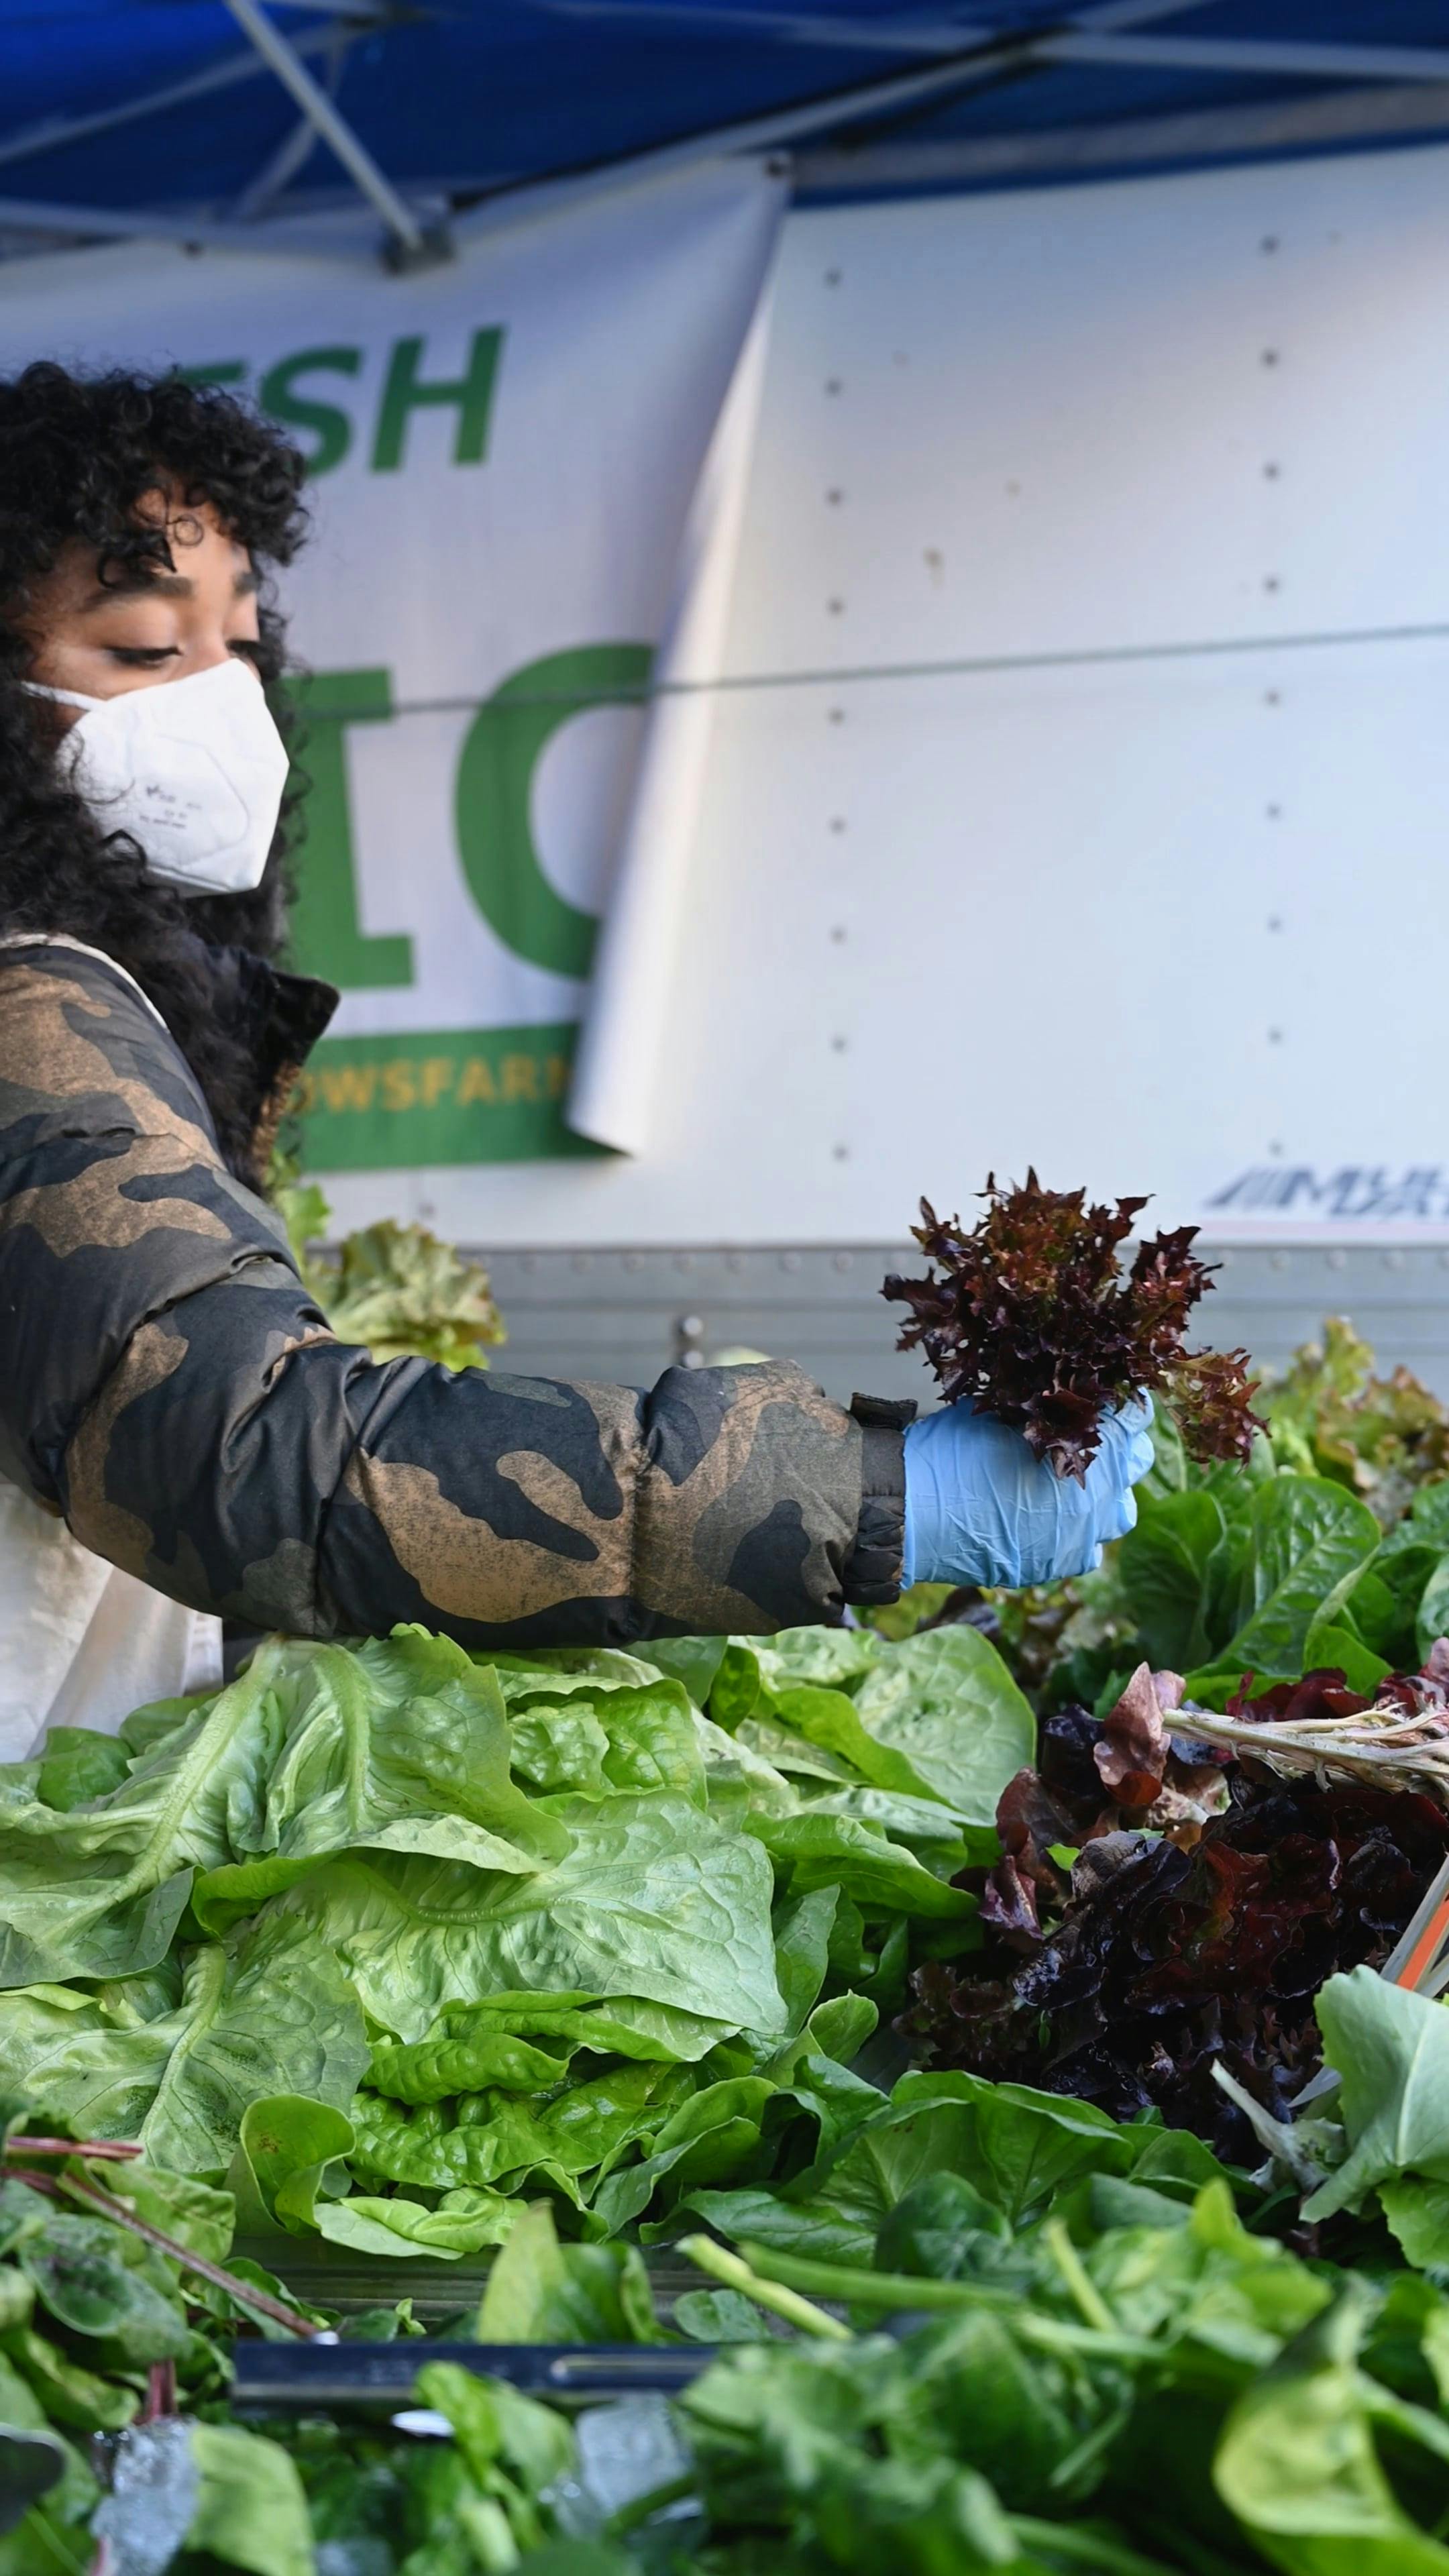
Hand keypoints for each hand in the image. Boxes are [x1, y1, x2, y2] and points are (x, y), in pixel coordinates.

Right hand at [901, 1395, 1154, 1590]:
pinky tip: (1051, 1524)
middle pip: (1136, 1463)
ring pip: (1120, 1514)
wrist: (920, 1511)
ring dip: (1106, 1497)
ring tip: (1076, 1489)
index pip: (1134, 1417)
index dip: (1123, 1404)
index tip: (1112, 1399)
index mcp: (1093, 1445)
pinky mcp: (1060, 1563)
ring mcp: (1084, 1532)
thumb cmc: (953, 1452)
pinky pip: (1087, 1551)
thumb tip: (1053, 1392)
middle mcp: (1101, 1491)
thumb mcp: (1001, 1410)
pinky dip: (1077, 1536)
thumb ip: (1040, 1404)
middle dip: (1121, 1448)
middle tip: (1092, 1439)